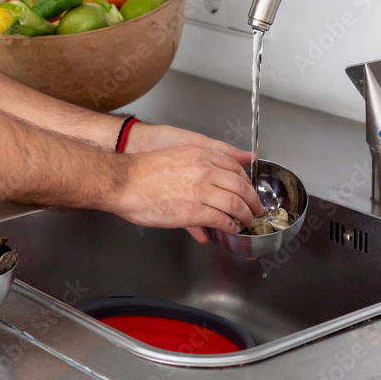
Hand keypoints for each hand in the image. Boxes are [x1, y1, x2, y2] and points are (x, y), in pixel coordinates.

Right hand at [117, 143, 261, 241]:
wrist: (124, 181)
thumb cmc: (143, 169)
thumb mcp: (175, 156)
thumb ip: (199, 163)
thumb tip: (222, 166)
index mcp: (199, 153)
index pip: (234, 166)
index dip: (245, 179)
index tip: (248, 187)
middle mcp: (204, 169)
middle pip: (240, 185)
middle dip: (252, 199)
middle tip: (256, 207)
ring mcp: (200, 189)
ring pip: (236, 203)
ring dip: (245, 214)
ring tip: (246, 220)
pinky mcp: (194, 210)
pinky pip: (222, 219)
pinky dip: (230, 225)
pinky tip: (230, 227)